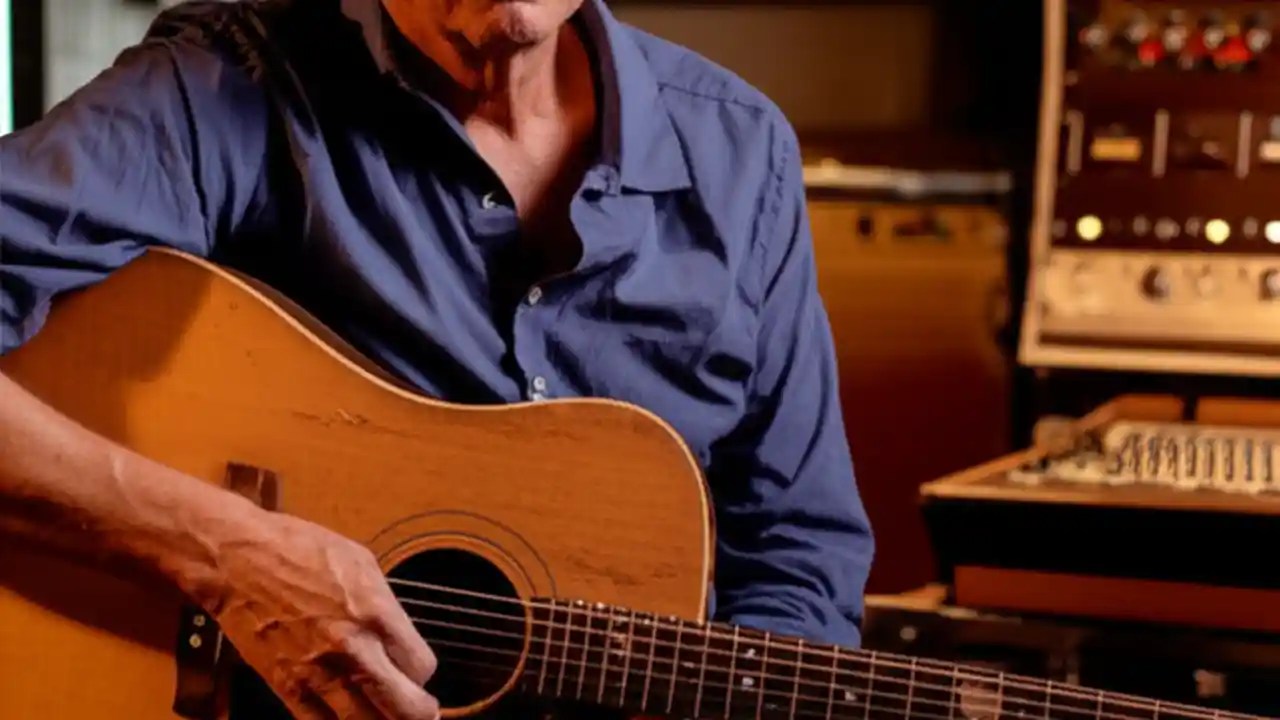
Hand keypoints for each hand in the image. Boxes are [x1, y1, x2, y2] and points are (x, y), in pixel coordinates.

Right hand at [201, 509, 438, 718]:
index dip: (423, 672)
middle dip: (419, 712)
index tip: (416, 669)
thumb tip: (397, 636)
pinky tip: (349, 718)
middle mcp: (354, 650)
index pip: (422, 666)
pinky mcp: (287, 688)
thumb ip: (385, 606)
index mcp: (377, 614)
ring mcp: (319, 674)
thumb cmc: (300, 550)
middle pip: (405, 707)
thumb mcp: (361, 563)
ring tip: (388, 717)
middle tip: (421, 710)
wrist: (239, 561)